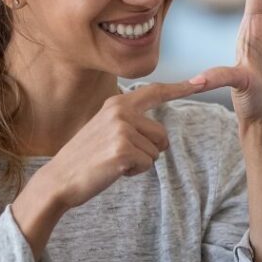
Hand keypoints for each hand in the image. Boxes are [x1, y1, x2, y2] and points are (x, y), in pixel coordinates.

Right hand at [37, 81, 204, 209]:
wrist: (59, 179)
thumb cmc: (86, 158)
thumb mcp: (106, 129)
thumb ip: (130, 122)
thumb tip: (160, 133)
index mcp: (117, 103)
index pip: (155, 92)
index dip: (180, 88)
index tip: (202, 81)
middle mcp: (121, 111)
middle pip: (162, 135)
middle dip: (149, 151)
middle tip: (119, 155)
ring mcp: (122, 129)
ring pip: (156, 152)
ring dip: (139, 162)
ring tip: (113, 162)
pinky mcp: (123, 149)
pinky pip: (147, 164)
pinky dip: (134, 172)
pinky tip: (113, 170)